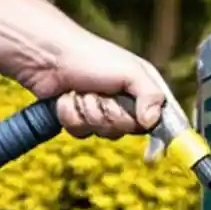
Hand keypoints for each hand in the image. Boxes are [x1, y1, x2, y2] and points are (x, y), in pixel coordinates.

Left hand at [16, 33, 167, 139]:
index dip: (163, 138)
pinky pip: (81, 132)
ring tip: (81, 92)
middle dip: (112, 115)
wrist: (46, 55)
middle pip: (131, 130)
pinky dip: (71, 116)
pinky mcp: (80, 118)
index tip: (154, 154)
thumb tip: (151, 123)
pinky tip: (66, 98)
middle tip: (102, 95)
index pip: (165, 120)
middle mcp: (128, 103)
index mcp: (145, 90)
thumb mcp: (130, 71)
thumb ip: (150, 95)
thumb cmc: (90, 55)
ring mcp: (103, 112)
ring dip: (89, 113)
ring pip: (105, 133)